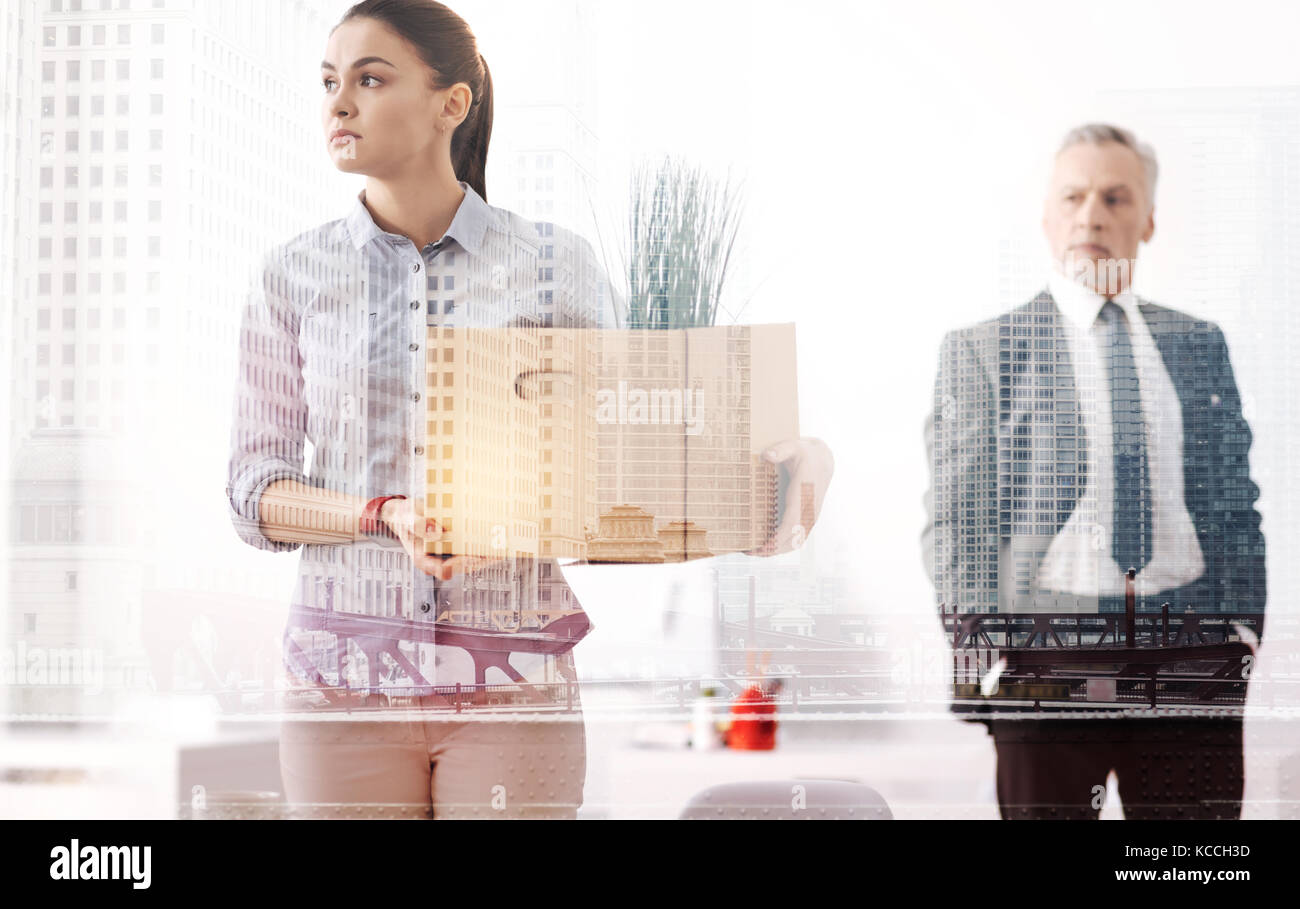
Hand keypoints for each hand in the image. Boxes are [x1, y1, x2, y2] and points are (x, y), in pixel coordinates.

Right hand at [379, 496, 498, 580]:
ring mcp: (445, 556)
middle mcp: (436, 561)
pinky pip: (468, 552)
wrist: (405, 514)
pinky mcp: (451, 548)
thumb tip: (436, 531)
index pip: (444, 570)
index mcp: (423, 559)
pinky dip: (480, 547)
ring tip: (501, 547)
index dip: (459, 565)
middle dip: (480, 560)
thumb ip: (418, 525)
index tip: (472, 555)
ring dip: (484, 556)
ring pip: (468, 562)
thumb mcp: (407, 517)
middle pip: (461, 567)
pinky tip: (492, 540)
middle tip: (496, 551)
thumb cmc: (404, 516)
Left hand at [748, 436, 833, 556]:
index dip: (777, 539)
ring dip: (774, 550)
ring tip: (752, 550)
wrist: (823, 461)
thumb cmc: (806, 455)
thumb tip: (767, 456)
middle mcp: (809, 510)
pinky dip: (781, 546)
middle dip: (769, 549)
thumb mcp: (794, 446)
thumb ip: (780, 450)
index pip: (792, 524)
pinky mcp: (807, 520)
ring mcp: (809, 518)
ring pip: (794, 543)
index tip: (761, 546)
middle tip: (746, 550)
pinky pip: (795, 539)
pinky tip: (765, 545)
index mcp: (804, 495)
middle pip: (791, 539)